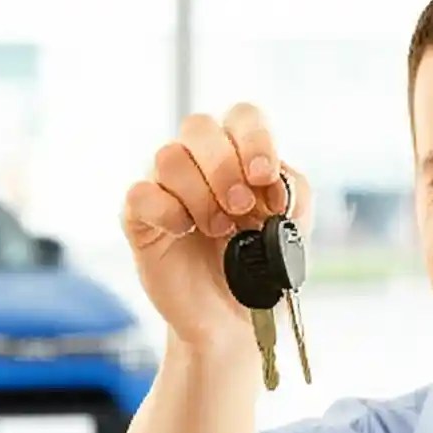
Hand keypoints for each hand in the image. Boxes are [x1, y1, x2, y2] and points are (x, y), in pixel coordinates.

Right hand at [121, 103, 312, 349]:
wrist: (234, 316)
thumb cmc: (260, 264)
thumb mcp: (292, 226)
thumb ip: (293, 192)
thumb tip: (276, 180)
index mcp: (238, 154)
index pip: (242, 116)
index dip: (254, 138)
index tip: (264, 176)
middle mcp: (197, 161)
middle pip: (198, 126)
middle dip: (224, 167)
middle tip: (241, 207)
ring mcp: (165, 186)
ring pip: (169, 156)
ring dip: (200, 194)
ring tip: (219, 229)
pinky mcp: (139, 217)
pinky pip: (140, 194)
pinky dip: (167, 211)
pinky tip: (185, 233)